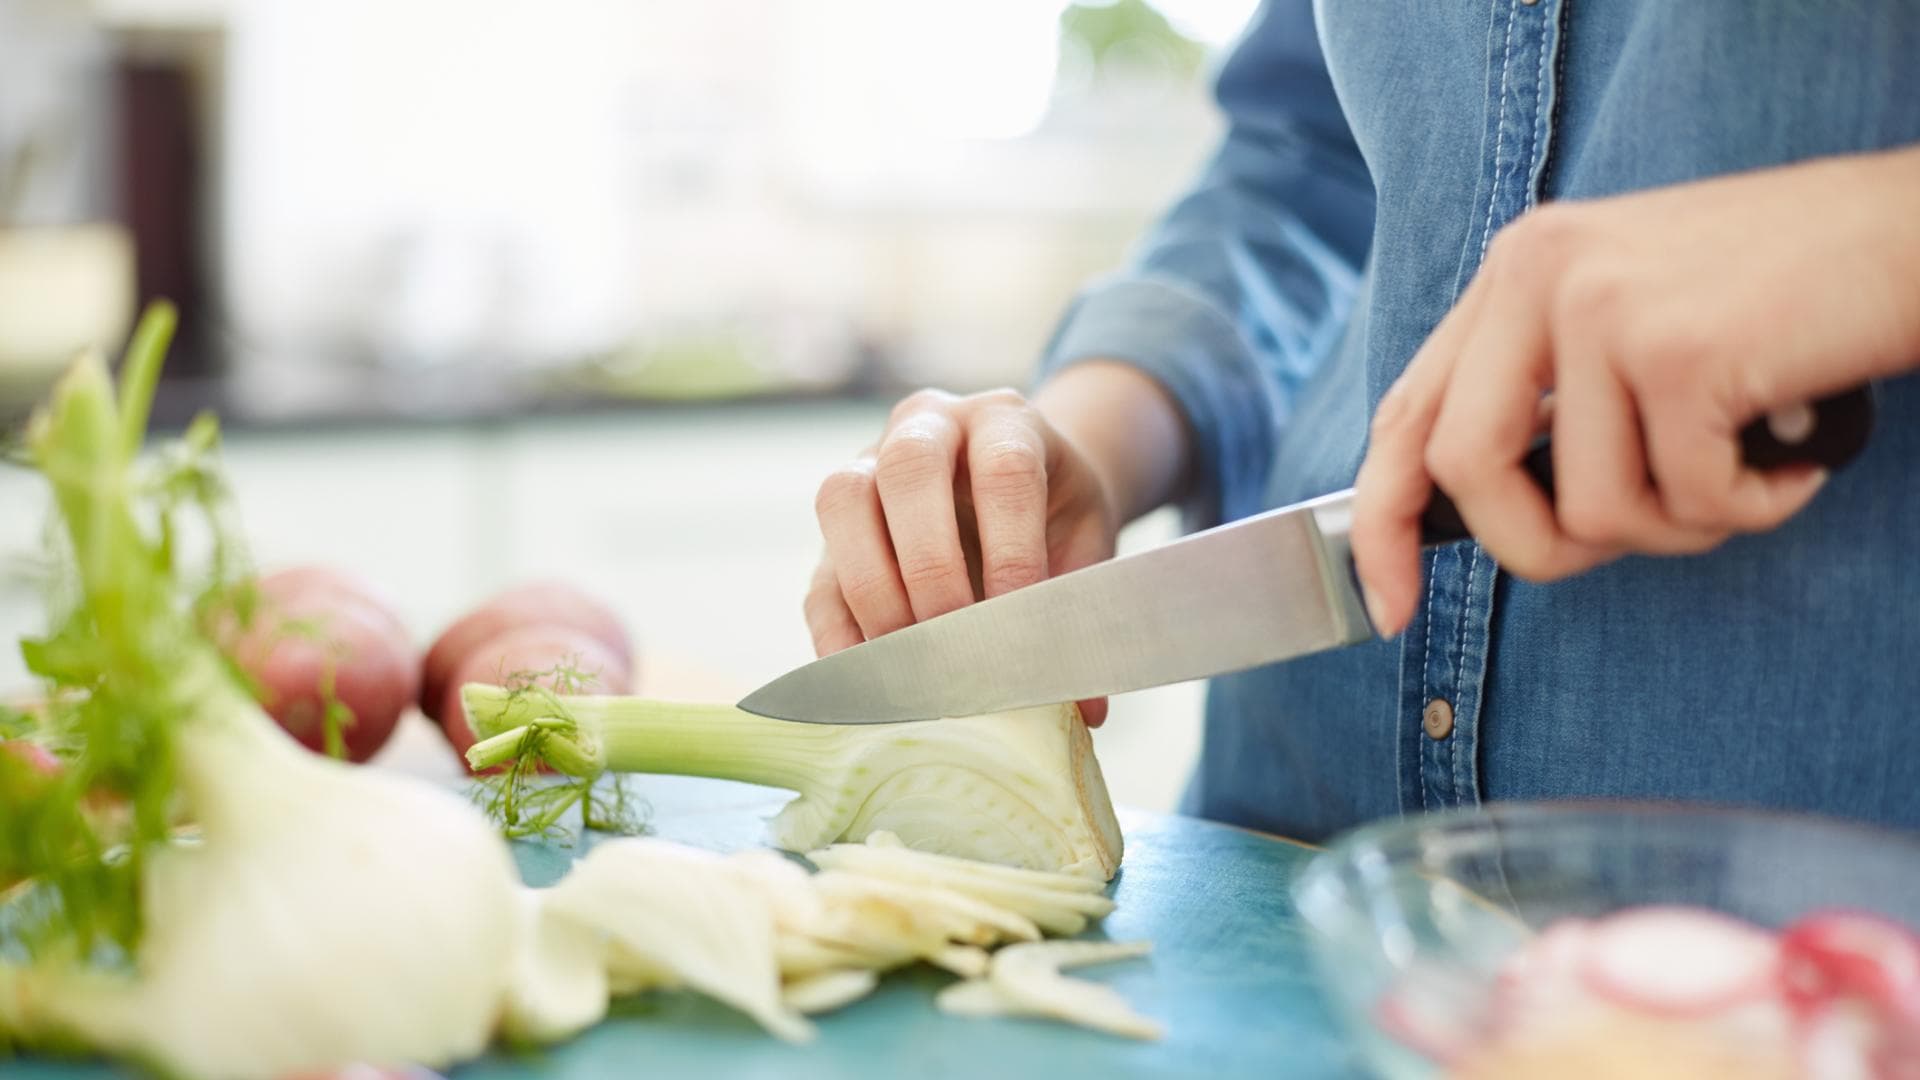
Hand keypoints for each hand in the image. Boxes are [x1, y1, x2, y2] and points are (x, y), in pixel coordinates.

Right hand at [807, 387, 1122, 724]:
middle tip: (956, 643)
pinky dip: (837, 631)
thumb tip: (1082, 713)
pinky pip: (819, 572)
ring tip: (910, 660)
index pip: (1005, 470)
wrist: (1016, 483)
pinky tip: (865, 680)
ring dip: (873, 588)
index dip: (1012, 551)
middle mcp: (928, 426)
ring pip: (842, 499)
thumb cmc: (1054, 515)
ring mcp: (868, 465)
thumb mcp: (1085, 544)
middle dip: (930, 566)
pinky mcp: (837, 529)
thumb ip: (1079, 612)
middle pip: (908, 467)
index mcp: (1005, 419)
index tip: (1020, 626)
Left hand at [1353, 148, 1919, 635]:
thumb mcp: (1627, 316)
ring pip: (1588, 508)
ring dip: (1675, 529)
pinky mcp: (1678, 351)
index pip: (1405, 414)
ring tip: (1739, 476)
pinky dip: (1747, 510)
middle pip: (1466, 471)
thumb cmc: (1782, 293)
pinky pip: (1684, 503)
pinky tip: (1788, 463)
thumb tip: (1484, 514)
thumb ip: (1546, 393)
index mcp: (1516, 270)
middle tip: (1626, 541)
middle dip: (1537, 547)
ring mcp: (1605, 307)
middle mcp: (1539, 275)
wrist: (1914, 232)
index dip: (1383, 523)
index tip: (1389, 603)